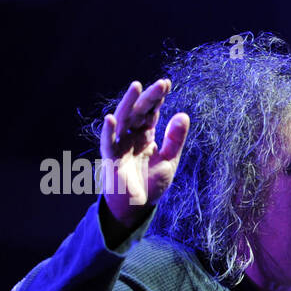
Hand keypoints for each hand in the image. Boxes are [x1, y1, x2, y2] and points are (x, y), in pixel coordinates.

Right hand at [98, 78, 188, 229]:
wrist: (138, 206)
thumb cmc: (152, 183)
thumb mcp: (169, 160)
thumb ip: (175, 139)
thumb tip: (183, 114)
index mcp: (145, 134)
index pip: (151, 111)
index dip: (158, 98)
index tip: (167, 83)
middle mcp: (131, 135)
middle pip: (139, 111)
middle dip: (149, 97)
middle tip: (161, 84)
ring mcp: (120, 145)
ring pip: (123, 119)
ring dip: (128, 103)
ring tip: (136, 87)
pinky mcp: (111, 158)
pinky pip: (108, 143)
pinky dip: (108, 132)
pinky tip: (110, 119)